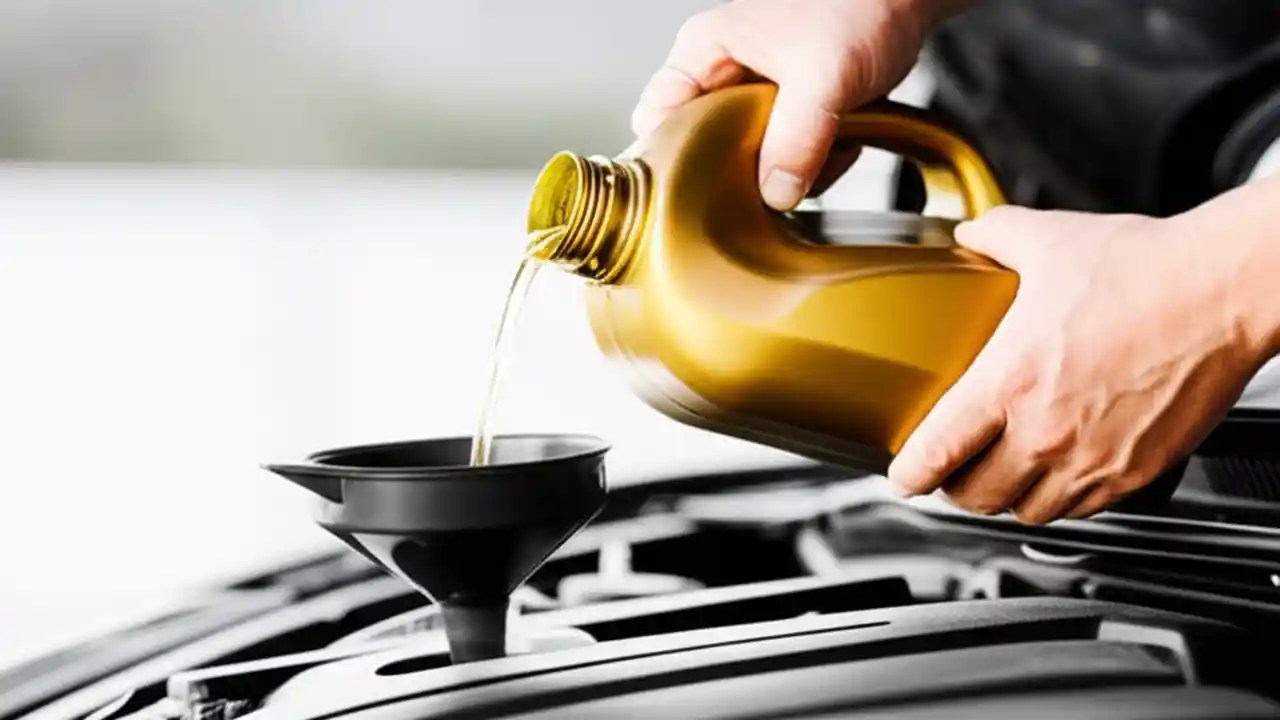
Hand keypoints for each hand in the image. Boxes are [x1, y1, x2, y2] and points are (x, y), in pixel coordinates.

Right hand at [631, 0, 968, 210]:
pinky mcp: (787, 112)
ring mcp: (755, 94)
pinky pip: (782, 158)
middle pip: (703, 147)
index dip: (670, 157)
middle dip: (743, 171)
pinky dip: (811, 163)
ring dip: (786, 170)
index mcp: (704, 50)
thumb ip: (797, 138)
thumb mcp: (824, 76)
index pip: (657, 117)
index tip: (700, 191)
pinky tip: (836, 145)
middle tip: (778, 172)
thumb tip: (774, 194)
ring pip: (747, 159)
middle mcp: (722, 71)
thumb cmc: (863, 8)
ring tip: (822, 146)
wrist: (909, 3)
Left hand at [886, 202, 1279, 523]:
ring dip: (1007, 499)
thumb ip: (995, 237)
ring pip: (1028, 512)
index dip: (909, 473)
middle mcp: (1046, 431)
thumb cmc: (1146, 269)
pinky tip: (1057, 475)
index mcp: (1010, 380)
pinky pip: (1083, 510)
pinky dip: (1061, 500)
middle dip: (954, 487)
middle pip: (975, 496)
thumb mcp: (1048, 240)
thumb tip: (971, 234)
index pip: (936, 452)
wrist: (1225, 290)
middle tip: (950, 471)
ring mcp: (1093, 458)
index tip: (901, 475)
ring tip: (1001, 476)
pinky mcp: (1136, 472)